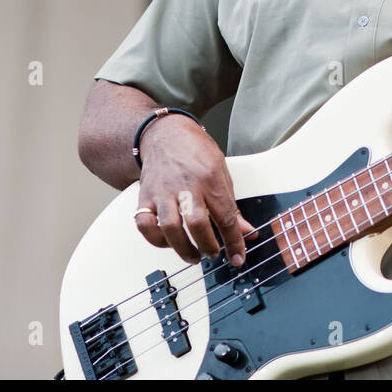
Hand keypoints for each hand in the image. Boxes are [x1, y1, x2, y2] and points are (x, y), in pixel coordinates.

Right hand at [133, 115, 258, 266]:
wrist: (165, 134)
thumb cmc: (196, 152)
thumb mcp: (222, 172)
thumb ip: (232, 206)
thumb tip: (246, 232)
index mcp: (210, 178)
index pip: (226, 216)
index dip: (234, 242)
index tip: (238, 258)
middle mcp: (186, 185)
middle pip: (196, 223)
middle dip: (208, 246)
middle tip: (213, 253)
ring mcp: (163, 192)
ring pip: (169, 227)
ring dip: (183, 248)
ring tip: (193, 255)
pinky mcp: (145, 197)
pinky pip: (145, 224)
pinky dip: (156, 239)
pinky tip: (168, 242)